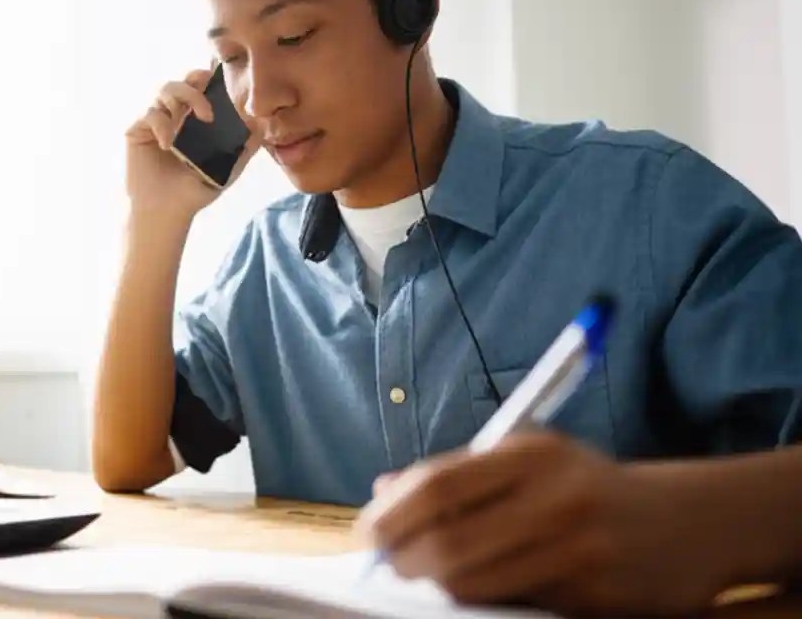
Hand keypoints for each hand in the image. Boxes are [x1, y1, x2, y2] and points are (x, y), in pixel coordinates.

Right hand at [124, 67, 259, 217]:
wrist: (167, 212)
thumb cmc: (194, 191)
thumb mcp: (227, 169)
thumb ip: (245, 148)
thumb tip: (263, 124)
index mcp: (195, 119)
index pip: (201, 87)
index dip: (210, 79)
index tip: (222, 87)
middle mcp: (174, 115)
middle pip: (184, 81)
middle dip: (196, 84)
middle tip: (210, 110)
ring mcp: (155, 120)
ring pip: (166, 90)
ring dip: (183, 98)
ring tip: (199, 121)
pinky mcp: (137, 130)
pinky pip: (150, 114)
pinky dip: (162, 124)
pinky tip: (168, 145)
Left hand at [354, 433, 729, 616]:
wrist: (690, 521)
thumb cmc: (587, 485)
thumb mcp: (528, 457)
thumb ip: (458, 473)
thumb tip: (383, 492)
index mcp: (533, 454)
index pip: (438, 486)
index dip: (391, 515)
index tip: (366, 533)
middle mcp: (557, 500)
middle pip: (448, 545)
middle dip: (404, 561)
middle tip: (390, 564)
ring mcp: (579, 553)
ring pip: (474, 586)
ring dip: (439, 587)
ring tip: (432, 574)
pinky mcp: (596, 599)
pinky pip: (513, 607)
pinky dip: (486, 601)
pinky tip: (485, 586)